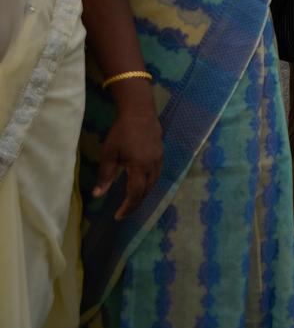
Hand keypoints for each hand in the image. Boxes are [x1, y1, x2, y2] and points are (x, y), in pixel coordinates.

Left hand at [94, 104, 162, 219]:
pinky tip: (140, 182)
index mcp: (140, 167)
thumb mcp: (109, 153)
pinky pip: (156, 174)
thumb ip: (105, 175)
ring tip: (131, 199)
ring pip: (153, 183)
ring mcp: (159, 159)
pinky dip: (148, 183)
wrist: (140, 111)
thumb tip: (98, 195)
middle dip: (135, 203)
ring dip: (143, 193)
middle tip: (123, 211)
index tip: (118, 216)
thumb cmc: (121, 132)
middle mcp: (153, 165)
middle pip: (147, 191)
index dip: (127, 207)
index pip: (135, 194)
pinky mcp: (161, 153)